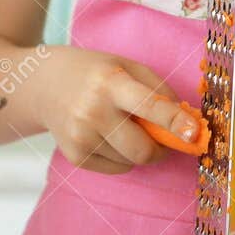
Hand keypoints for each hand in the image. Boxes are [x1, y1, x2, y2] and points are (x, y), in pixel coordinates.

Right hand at [34, 47, 202, 173]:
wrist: (40, 85)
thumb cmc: (92, 72)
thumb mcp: (124, 65)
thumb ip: (158, 90)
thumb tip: (186, 124)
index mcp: (109, 82)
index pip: (148, 105)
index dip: (175, 121)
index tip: (194, 133)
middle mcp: (92, 111)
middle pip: (142, 149)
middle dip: (161, 149)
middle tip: (163, 139)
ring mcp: (80, 137)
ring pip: (132, 161)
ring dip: (137, 149)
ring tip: (120, 126)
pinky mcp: (75, 156)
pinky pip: (117, 169)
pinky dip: (122, 157)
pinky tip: (106, 136)